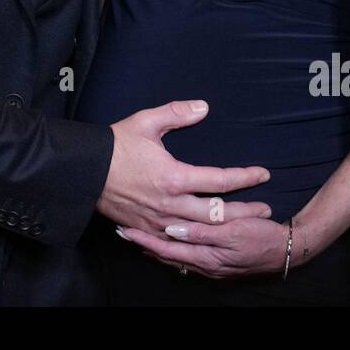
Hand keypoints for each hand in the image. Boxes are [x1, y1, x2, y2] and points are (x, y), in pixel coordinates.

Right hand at [96, 100, 271, 237]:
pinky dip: (197, 242)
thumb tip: (204, 107)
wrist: (84, 171)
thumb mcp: (146, 122)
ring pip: (200, 233)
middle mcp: (170, 204)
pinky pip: (178, 242)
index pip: (220, 181)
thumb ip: (177, 113)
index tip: (263, 174)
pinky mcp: (147, 229)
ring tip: (244, 226)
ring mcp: (159, 221)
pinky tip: (208, 241)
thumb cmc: (115, 145)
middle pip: (217, 215)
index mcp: (174, 177)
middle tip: (265, 210)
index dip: (245, 177)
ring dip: (225, 230)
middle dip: (245, 212)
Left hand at [118, 216, 292, 278]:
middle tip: (123, 231)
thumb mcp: (233, 232)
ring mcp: (210, 266)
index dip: (145, 240)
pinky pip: (186, 259)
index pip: (167, 249)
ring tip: (137, 237)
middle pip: (167, 256)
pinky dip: (171, 251)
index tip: (125, 230)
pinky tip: (166, 243)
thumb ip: (203, 232)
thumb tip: (174, 229)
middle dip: (144, 244)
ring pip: (175, 258)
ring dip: (156, 248)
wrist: (284, 251)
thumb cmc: (261, 237)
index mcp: (205, 256)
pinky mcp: (216, 264)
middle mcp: (204, 265)